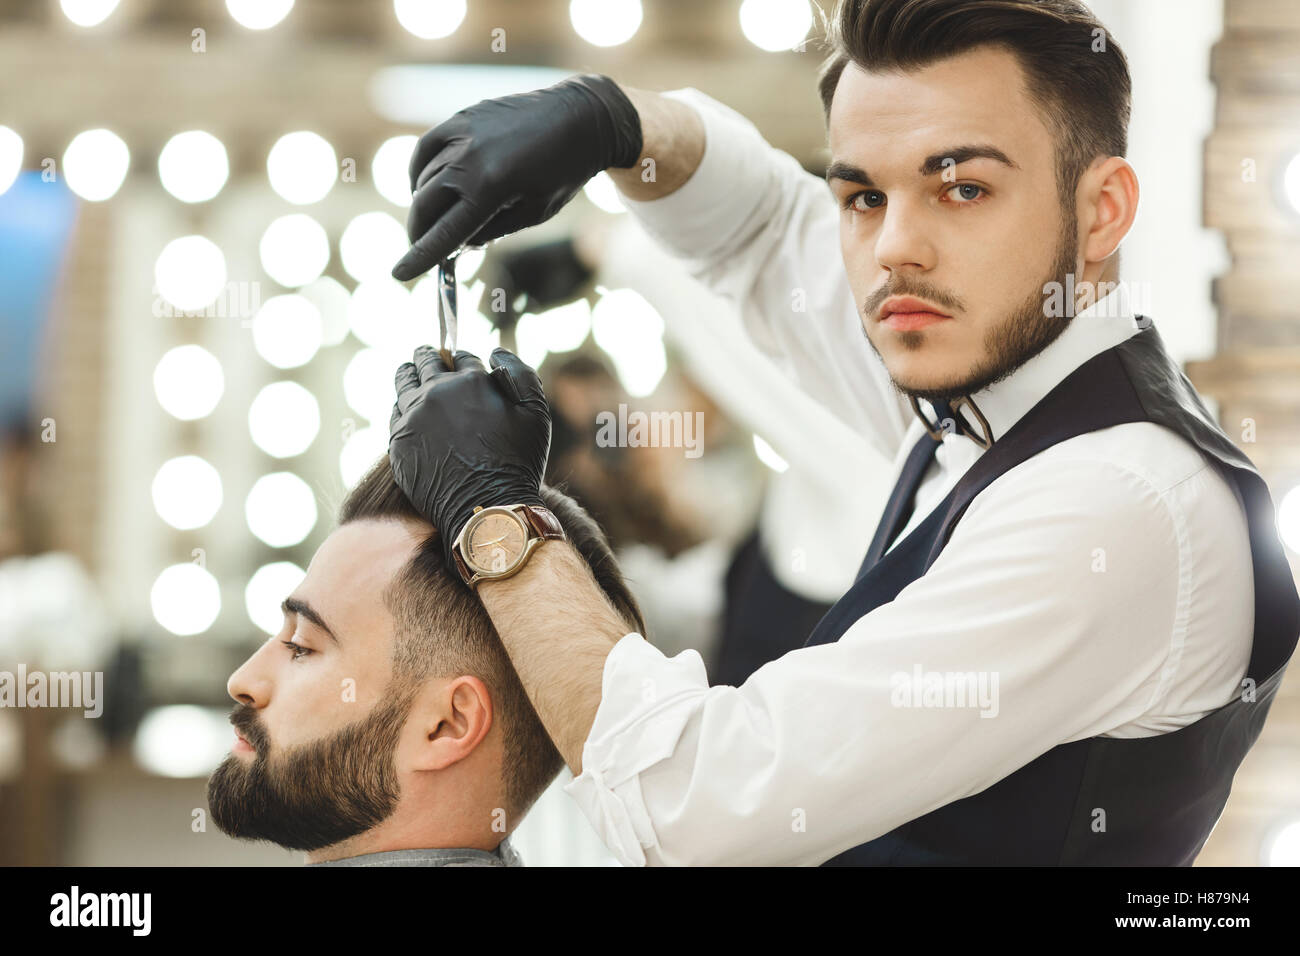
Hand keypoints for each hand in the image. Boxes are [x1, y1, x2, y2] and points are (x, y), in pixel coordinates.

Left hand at [389, 346, 550, 573]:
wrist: (487, 509)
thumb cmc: (517, 463)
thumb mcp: (536, 413)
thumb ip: (519, 373)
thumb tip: (494, 351)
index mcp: (470, 381)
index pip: (461, 356)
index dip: (462, 356)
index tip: (459, 360)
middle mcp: (436, 393)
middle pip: (425, 361)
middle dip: (429, 356)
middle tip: (426, 354)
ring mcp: (413, 418)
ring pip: (403, 382)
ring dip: (408, 374)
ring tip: (409, 372)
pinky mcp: (398, 442)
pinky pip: (394, 414)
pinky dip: (401, 405)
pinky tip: (406, 408)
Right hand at [392, 73, 641, 280]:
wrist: (580, 118)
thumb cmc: (564, 172)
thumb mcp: (535, 212)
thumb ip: (493, 229)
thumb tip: (457, 244)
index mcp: (492, 188)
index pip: (445, 231)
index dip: (421, 256)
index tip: (400, 273)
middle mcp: (470, 158)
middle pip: (425, 205)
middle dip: (419, 233)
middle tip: (421, 248)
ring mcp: (463, 133)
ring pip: (424, 177)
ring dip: (422, 205)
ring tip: (433, 220)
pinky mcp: (462, 117)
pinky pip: (427, 148)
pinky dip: (420, 171)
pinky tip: (426, 185)